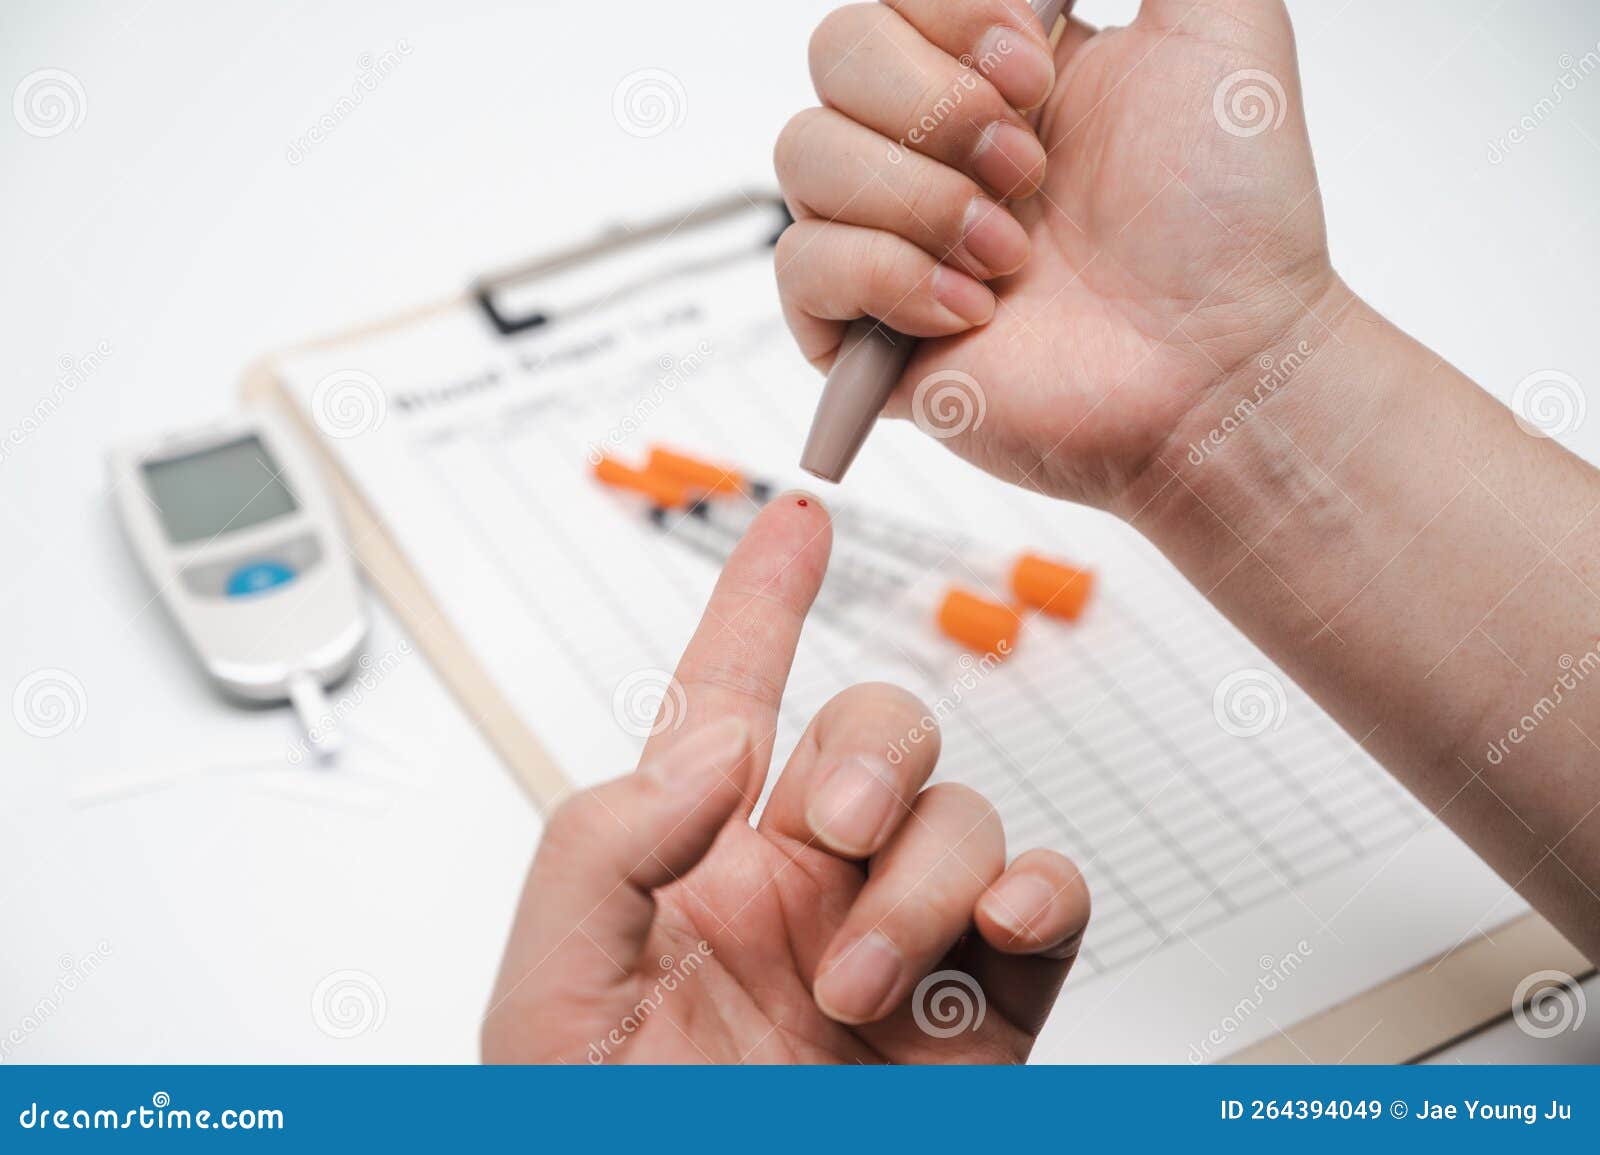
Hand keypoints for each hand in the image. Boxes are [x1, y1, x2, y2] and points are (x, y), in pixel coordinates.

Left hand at [482, 496, 1088, 1062]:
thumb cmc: (611, 1144)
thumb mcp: (547, 1012)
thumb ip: (600, 849)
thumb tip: (710, 749)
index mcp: (689, 872)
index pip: (730, 697)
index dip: (760, 597)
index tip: (794, 515)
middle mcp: (801, 890)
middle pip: (873, 730)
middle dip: (864, 750)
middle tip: (821, 831)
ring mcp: (898, 946)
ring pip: (962, 814)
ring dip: (923, 873)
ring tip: (862, 979)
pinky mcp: (983, 1016)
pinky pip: (1049, 907)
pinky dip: (1042, 894)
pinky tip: (1000, 930)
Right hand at [775, 0, 1335, 507]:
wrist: (1221, 367)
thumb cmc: (1228, 222)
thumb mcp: (1224, 28)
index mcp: (994, 64)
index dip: (946, 13)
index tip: (1035, 63)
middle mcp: (933, 141)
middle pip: (833, 55)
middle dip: (935, 108)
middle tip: (1030, 169)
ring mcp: (891, 233)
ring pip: (802, 155)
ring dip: (920, 200)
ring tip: (1011, 254)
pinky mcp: (864, 328)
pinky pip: (800, 266)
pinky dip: (887, 277)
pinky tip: (971, 309)